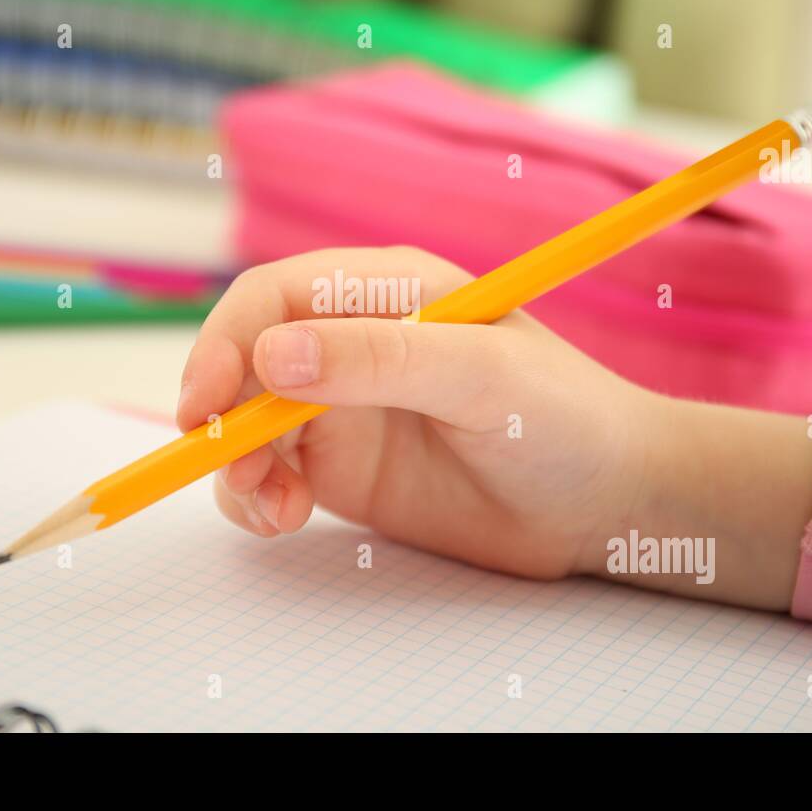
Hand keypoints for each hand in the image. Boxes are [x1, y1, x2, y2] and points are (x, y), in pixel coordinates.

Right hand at [177, 246, 656, 579]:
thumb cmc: (565, 419)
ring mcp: (345, 407)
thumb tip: (270, 356)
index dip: (227, 341)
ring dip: (237, 465)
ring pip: (247, 423)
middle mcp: (354, 343)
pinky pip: (269, 474)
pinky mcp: (344, 467)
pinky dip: (255, 497)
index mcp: (387, 291)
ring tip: (275, 511)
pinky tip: (283, 519)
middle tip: (233, 468)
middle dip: (223, 413)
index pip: (276, 296)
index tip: (206, 402)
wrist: (606, 503)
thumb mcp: (482, 377)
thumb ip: (380, 359)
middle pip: (246, 361)